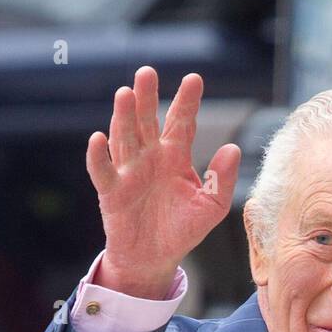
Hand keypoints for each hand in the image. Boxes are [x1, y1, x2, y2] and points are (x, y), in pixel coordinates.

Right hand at [85, 68, 240, 297]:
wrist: (154, 259)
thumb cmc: (182, 230)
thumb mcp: (210, 207)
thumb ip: (221, 180)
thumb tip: (233, 148)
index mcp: (175, 156)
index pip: (182, 122)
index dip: (187, 101)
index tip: (195, 79)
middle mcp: (150, 157)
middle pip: (147, 121)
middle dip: (147, 97)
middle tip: (147, 72)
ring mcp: (129, 171)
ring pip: (124, 138)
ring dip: (123, 117)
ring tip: (125, 94)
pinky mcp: (111, 191)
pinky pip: (104, 171)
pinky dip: (99, 156)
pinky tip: (98, 139)